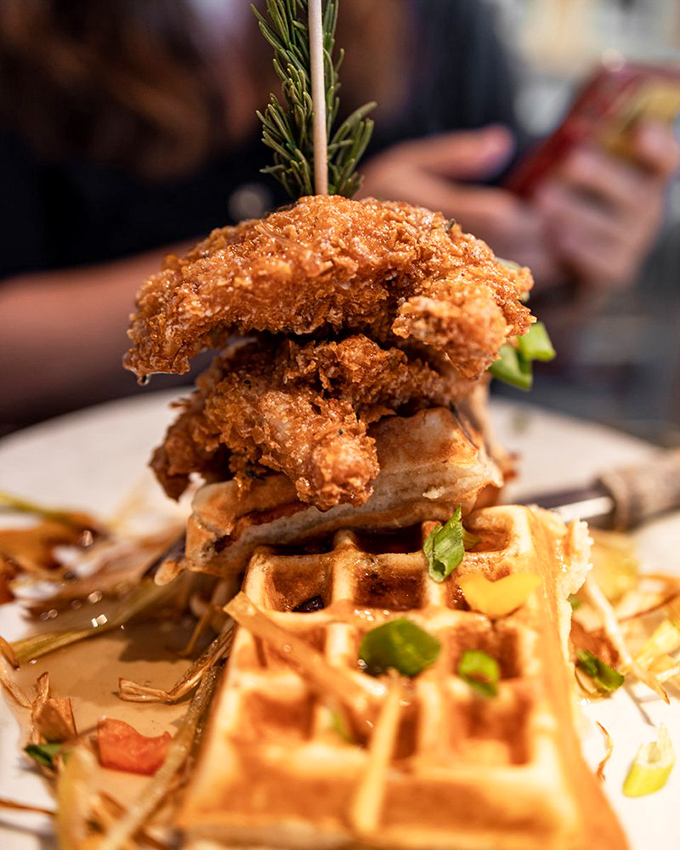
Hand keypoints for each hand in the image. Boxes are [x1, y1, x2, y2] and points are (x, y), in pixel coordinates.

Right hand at [358, 126, 563, 287]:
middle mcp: (437, 248)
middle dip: (541, 245)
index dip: (531, 216)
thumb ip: (454, 155)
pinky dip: (511, 292)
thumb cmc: (372, 198)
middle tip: (561, 235)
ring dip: (533, 271)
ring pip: (501, 281)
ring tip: (549, 258)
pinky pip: (484, 301)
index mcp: (433, 211)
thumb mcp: (406, 163)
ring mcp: (437, 278)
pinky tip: (522, 282)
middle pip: (508, 252)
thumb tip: (503, 142)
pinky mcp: (436, 298)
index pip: (500, 216)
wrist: (333, 251)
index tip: (548, 208)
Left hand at [535, 121, 679, 294]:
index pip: (665, 159)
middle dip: (602, 176)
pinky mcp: (615, 272)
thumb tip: (550, 128)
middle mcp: (647, 208)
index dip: (658, 145)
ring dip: (579, 212)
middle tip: (570, 162)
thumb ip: (574, 144)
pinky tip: (557, 238)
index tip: (640, 132)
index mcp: (645, 175)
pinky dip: (579, 250)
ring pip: (614, 229)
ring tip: (544, 199)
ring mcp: (634, 242)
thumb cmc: (571, 198)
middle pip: (637, 194)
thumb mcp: (573, 167)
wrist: (560, 258)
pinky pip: (602, 263)